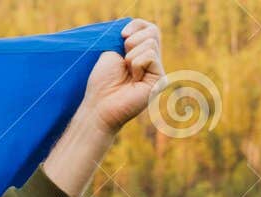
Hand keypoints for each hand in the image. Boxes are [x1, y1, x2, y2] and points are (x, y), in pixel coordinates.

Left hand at [83, 18, 164, 134]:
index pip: (149, 27)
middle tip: (123, 62)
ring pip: (150, 43)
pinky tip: (134, 80)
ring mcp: (157, 70)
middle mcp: (152, 61)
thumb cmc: (102, 82)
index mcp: (142, 53)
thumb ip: (128, 38)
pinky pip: (150, 56)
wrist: (100, 105)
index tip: (122, 36)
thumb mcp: (112, 51)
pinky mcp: (160, 79)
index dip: (135, 26)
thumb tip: (137, 28)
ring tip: (127, 74)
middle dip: (131, 42)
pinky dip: (136, 65)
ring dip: (131, 57)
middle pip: (153, 32)